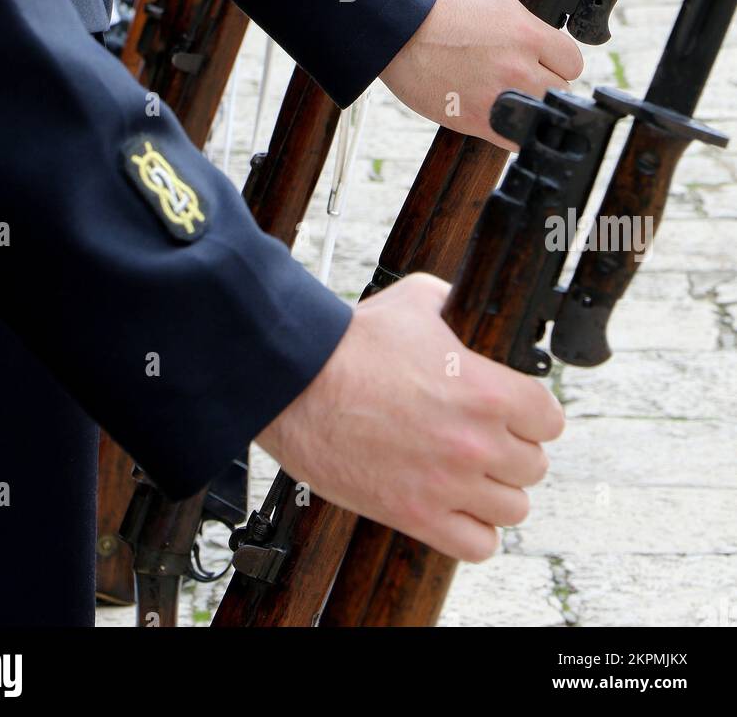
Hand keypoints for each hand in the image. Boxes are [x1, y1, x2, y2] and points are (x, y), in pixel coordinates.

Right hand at [259, 274, 563, 561]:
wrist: (298, 382)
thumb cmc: (351, 342)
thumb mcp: (417, 301)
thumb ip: (455, 305)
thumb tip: (467, 306)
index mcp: (487, 390)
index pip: (549, 419)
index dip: (532, 414)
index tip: (514, 413)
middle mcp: (476, 442)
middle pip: (534, 466)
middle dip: (511, 450)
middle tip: (483, 440)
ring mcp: (448, 484)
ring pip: (513, 508)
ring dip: (495, 491)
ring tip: (469, 475)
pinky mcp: (415, 516)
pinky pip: (478, 545)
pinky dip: (473, 530)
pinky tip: (455, 507)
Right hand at [380, 0, 583, 145]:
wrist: (399, 28)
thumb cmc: (440, 6)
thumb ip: (521, 8)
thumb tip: (536, 16)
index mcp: (529, 34)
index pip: (572, 61)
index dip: (557, 61)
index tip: (544, 61)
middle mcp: (520, 68)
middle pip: (560, 90)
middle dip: (544, 83)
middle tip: (522, 78)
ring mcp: (501, 97)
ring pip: (541, 116)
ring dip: (529, 108)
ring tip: (510, 98)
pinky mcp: (478, 120)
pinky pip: (515, 141)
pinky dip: (511, 133)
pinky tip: (500, 119)